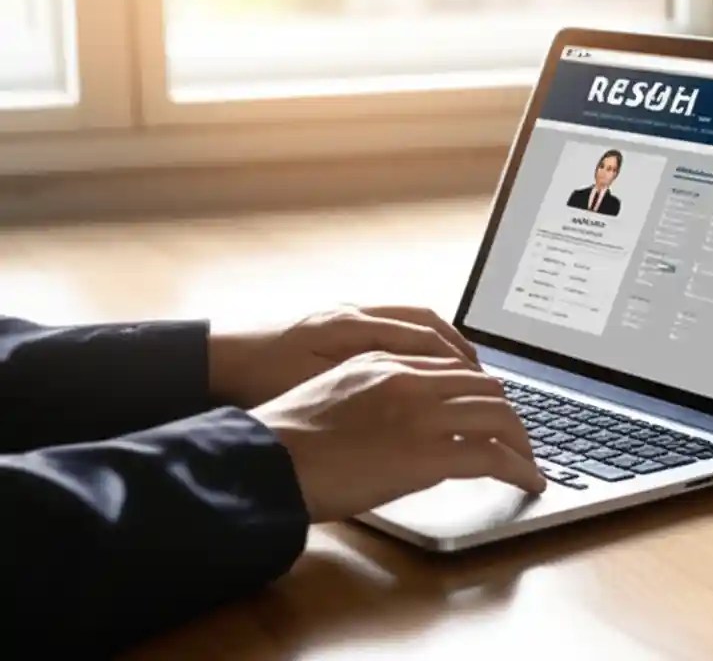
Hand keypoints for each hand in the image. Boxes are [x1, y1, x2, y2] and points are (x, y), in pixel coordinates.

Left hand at [208, 304, 478, 408]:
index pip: (427, 342)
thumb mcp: (313, 394)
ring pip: (417, 322)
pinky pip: (398, 324)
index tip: (489, 397)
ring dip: (449, 348)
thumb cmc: (259, 383)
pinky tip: (430, 367)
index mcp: (352, 328)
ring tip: (473, 377)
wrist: (214, 361)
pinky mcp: (341, 321)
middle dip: (467, 357)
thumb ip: (365, 397)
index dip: (462, 370)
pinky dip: (424, 343)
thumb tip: (416, 404)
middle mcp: (357, 313)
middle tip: (493, 391)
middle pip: (431, 327)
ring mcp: (350, 313)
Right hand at [253, 351, 546, 522]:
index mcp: (384, 362)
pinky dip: (520, 469)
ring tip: (529, 463)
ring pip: (498, 415)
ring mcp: (420, 413)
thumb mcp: (333, 396)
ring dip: (522, 442)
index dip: (482, 392)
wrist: (263, 461)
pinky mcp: (427, 452)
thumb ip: (373, 397)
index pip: (454, 368)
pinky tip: (529, 483)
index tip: (492, 411)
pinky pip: (492, 456)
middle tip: (518, 439)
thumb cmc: (284, 441)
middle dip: (509, 414)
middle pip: (485, 386)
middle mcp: (409, 379)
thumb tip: (396, 421)